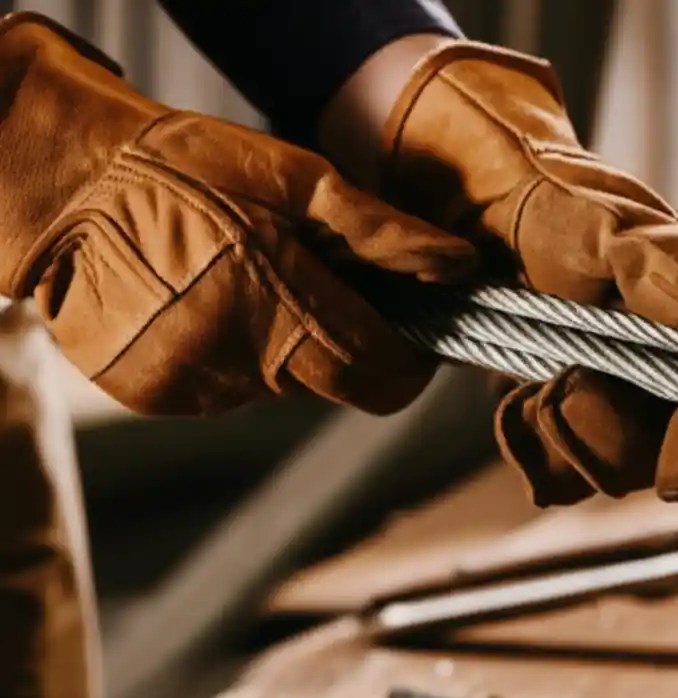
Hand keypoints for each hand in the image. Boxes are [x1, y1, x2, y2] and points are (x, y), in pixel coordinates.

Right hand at [0, 13, 474, 414]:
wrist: (67, 186)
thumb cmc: (188, 167)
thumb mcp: (297, 180)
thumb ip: (382, 234)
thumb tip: (460, 268)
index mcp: (282, 309)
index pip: (383, 378)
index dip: (411, 361)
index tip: (415, 331)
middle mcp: (240, 367)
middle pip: (337, 383)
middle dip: (348, 343)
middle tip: (322, 282)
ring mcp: (193, 388)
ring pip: (280, 387)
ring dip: (285, 346)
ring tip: (251, 279)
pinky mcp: (155, 398)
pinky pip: (225, 389)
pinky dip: (233, 354)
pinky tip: (207, 300)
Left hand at [348, 39, 677, 504]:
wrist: (468, 193)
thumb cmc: (540, 192)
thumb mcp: (593, 215)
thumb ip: (662, 266)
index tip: (673, 479)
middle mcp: (666, 357)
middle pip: (671, 451)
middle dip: (610, 439)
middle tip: (555, 393)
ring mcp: (616, 387)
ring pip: (615, 468)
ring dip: (565, 443)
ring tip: (526, 393)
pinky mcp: (565, 407)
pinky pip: (561, 471)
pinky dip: (532, 448)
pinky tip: (510, 406)